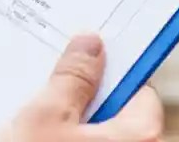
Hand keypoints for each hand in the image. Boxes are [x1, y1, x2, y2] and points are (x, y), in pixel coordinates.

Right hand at [0, 34, 163, 141]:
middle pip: (120, 116)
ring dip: (71, 127)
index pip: (143, 91)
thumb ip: (72, 78)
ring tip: (35, 127)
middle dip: (86, 102)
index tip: (92, 59)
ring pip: (97, 138)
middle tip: (51, 95)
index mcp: (139, 138)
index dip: (114, 73)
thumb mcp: (45, 116)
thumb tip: (91, 46)